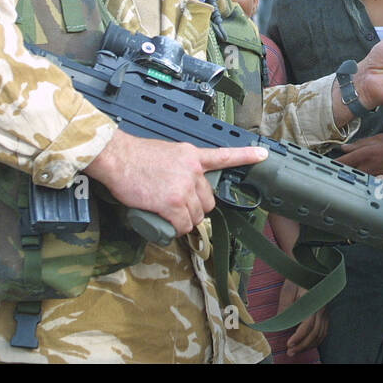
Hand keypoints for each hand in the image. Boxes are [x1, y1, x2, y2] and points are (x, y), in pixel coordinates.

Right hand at [84, 129, 267, 238]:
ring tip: (168, 213)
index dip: (246, 156)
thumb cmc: (136, 156)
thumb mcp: (168, 153)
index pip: (225, 156)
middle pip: (208, 200)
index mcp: (193, 156)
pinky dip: (177, 229)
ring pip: (196, 215)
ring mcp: (184, 188)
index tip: (263, 154)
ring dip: (185, 220)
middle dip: (197, 208)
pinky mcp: (172, 203)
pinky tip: (168, 224)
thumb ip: (182, 165)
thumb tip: (184, 182)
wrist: (118, 158)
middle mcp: (193, 172)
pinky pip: (183, 225)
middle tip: (179, 206)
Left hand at [278, 280, 328, 355]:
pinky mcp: (325, 313)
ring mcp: (325, 311)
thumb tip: (281, 325)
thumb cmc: (297, 279)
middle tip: (290, 352)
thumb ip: (285, 307)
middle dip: (303, 345)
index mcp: (313, 303)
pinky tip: (307, 344)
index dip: (299, 337)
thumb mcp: (288, 291)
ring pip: (321, 334)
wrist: (308, 269)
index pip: (308, 325)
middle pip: (315, 333)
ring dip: (309, 345)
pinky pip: (324, 331)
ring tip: (297, 351)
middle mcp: (321, 309)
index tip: (289, 344)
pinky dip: (317, 340)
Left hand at [337, 133, 382, 197]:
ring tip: (356, 184)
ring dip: (354, 186)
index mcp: (365, 154)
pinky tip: (370, 190)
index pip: (340, 164)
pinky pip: (370, 195)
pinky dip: (368, 193)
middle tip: (340, 178)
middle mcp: (368, 169)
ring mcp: (376, 183)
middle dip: (342, 177)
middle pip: (345, 178)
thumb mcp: (381, 139)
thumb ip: (360, 144)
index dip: (331, 167)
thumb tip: (344, 148)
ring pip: (357, 188)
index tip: (327, 170)